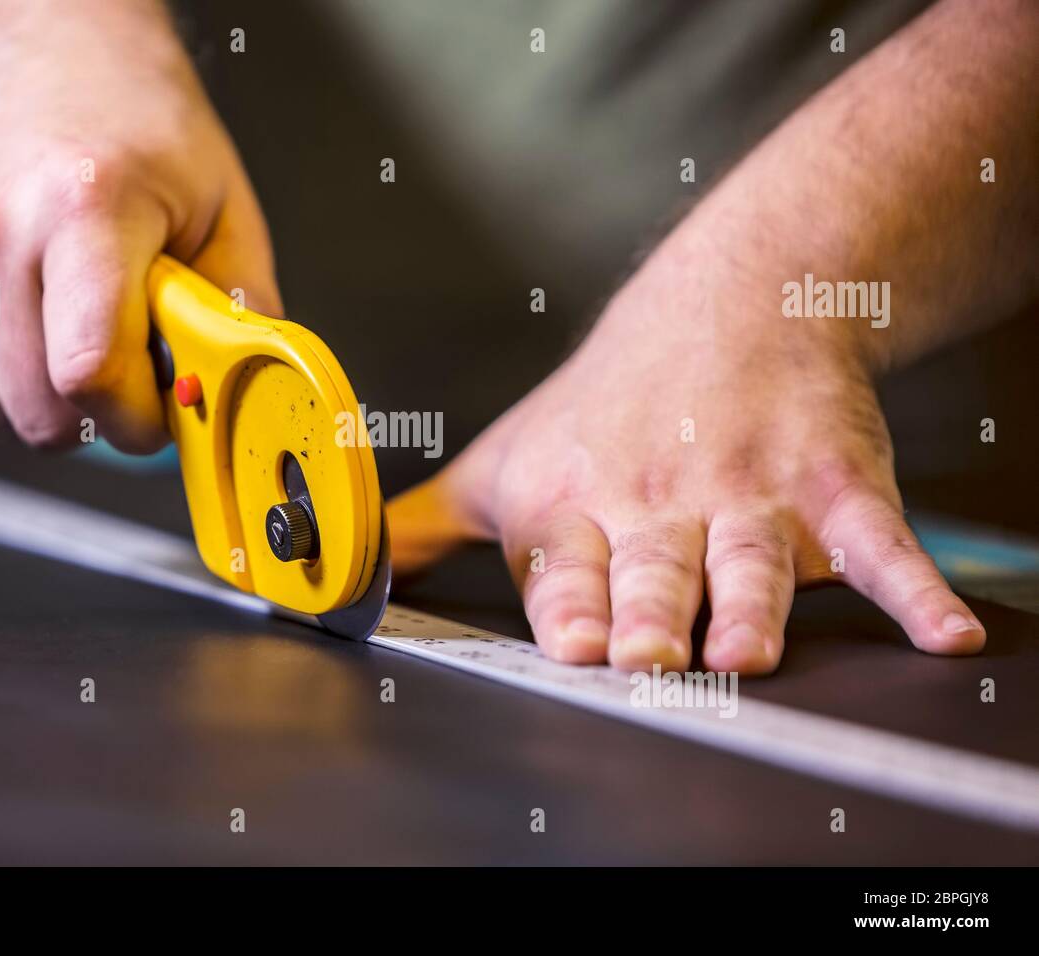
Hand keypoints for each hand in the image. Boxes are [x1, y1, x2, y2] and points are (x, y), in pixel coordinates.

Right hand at [0, 11, 278, 449]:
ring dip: (55, 403)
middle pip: (41, 413)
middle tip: (132, 370)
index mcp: (81, 209)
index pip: (90, 373)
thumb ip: (240, 311)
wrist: (36, 58)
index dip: (137, 417)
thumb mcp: (222, 207)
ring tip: (84, 329)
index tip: (162, 406)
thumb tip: (245, 394)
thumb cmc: (134, 128)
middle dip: (102, 418)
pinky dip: (9, 384)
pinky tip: (39, 326)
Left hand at [388, 251, 985, 673]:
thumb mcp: (502, 459)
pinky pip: (876, 545)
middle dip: (653, 615)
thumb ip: (422, 526)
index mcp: (577, 504)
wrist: (727, 303)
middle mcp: (660, 502)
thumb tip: (344, 575)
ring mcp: (750, 494)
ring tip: (749, 643)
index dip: (569, 605)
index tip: (571, 642)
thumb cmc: (604, 401)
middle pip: (656, 571)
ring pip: (753, 562)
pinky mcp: (831, 486)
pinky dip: (912, 587)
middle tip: (651, 653)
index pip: (567, 568)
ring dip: (753, 603)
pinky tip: (943, 631)